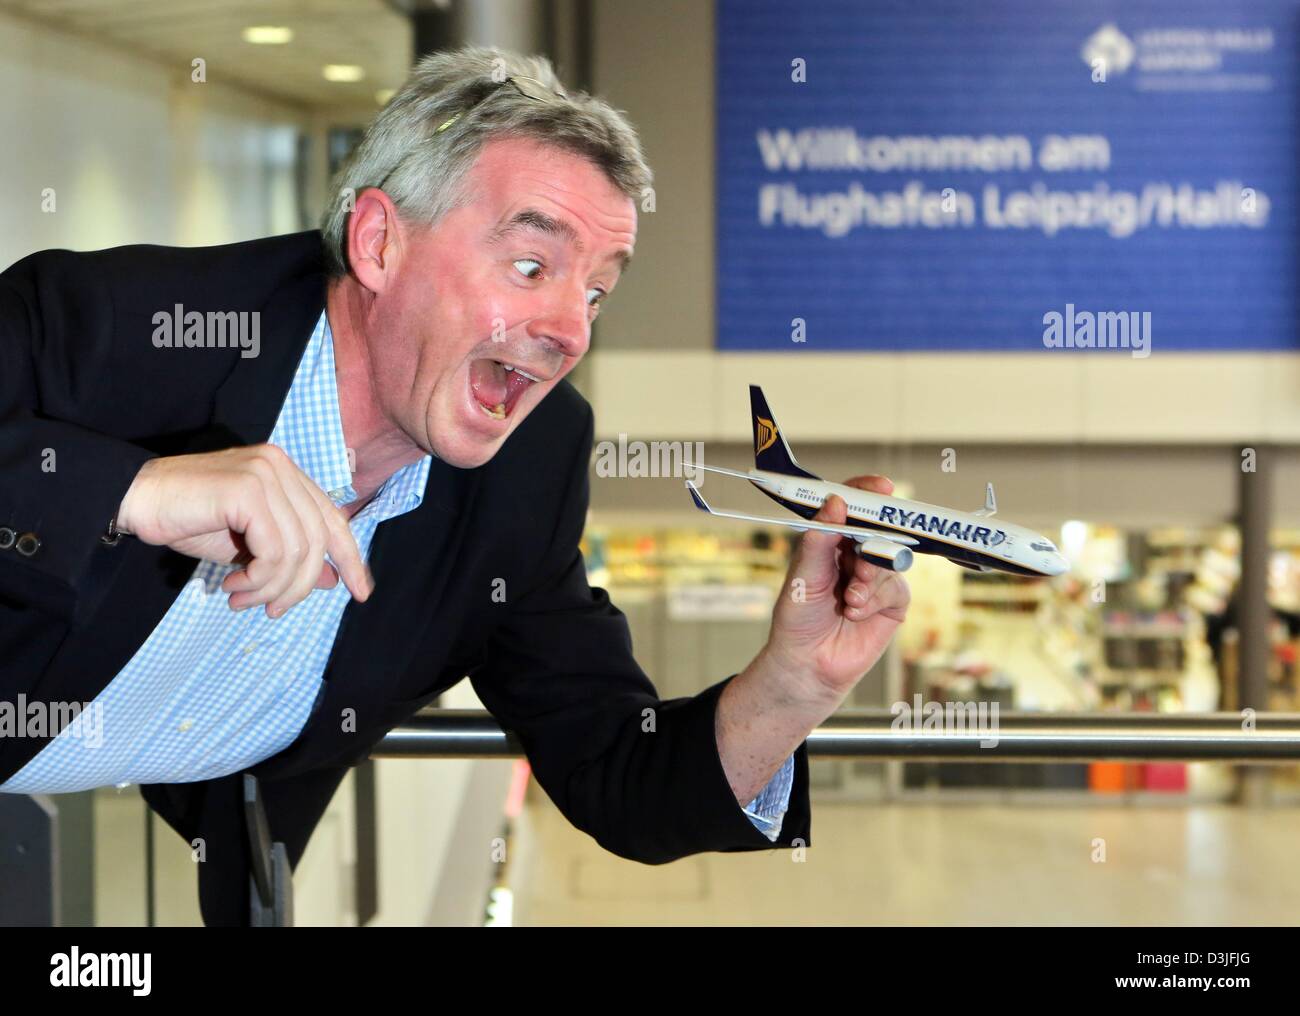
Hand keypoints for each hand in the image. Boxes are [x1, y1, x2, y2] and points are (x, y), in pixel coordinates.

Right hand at [116, 444, 373, 616]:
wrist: (133, 501)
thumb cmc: (186, 521)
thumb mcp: (247, 547)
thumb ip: (289, 557)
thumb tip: (330, 579)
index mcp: (287, 473)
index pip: (334, 518)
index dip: (351, 558)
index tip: (361, 592)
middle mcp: (281, 466)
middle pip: (319, 539)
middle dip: (298, 586)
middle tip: (270, 610)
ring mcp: (266, 473)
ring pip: (298, 550)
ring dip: (271, 588)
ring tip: (241, 598)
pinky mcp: (248, 489)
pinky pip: (275, 551)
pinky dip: (259, 579)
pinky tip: (232, 585)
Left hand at [761, 475, 910, 704]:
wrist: (807, 663)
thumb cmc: (798, 617)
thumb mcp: (804, 574)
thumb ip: (820, 539)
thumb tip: (836, 502)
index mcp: (830, 540)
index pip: (852, 506)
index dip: (866, 493)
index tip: (881, 487)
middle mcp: (855, 554)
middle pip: (878, 531)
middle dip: (871, 545)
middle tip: (859, 563)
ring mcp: (876, 577)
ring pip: (890, 560)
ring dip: (870, 579)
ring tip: (850, 600)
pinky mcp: (891, 603)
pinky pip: (896, 588)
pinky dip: (875, 599)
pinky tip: (856, 613)